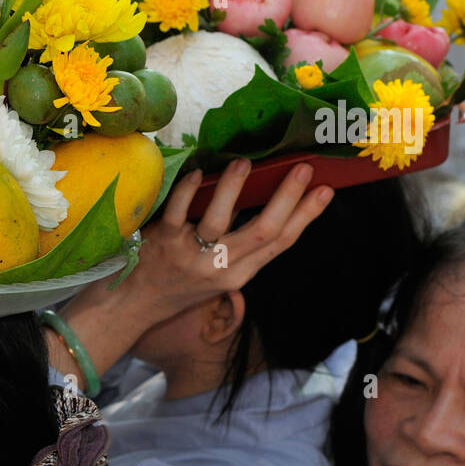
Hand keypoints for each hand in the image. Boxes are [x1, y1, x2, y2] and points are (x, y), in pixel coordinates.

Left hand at [58, 159, 332, 375]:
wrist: (138, 302)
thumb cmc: (184, 281)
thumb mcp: (221, 273)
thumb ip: (243, 246)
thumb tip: (271, 200)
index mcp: (239, 274)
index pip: (281, 243)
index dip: (306, 216)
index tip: (326, 189)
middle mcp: (218, 268)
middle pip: (262, 232)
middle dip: (287, 198)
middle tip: (304, 167)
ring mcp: (190, 255)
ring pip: (219, 221)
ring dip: (234, 189)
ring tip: (246, 163)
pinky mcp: (163, 242)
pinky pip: (178, 213)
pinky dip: (189, 191)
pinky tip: (199, 172)